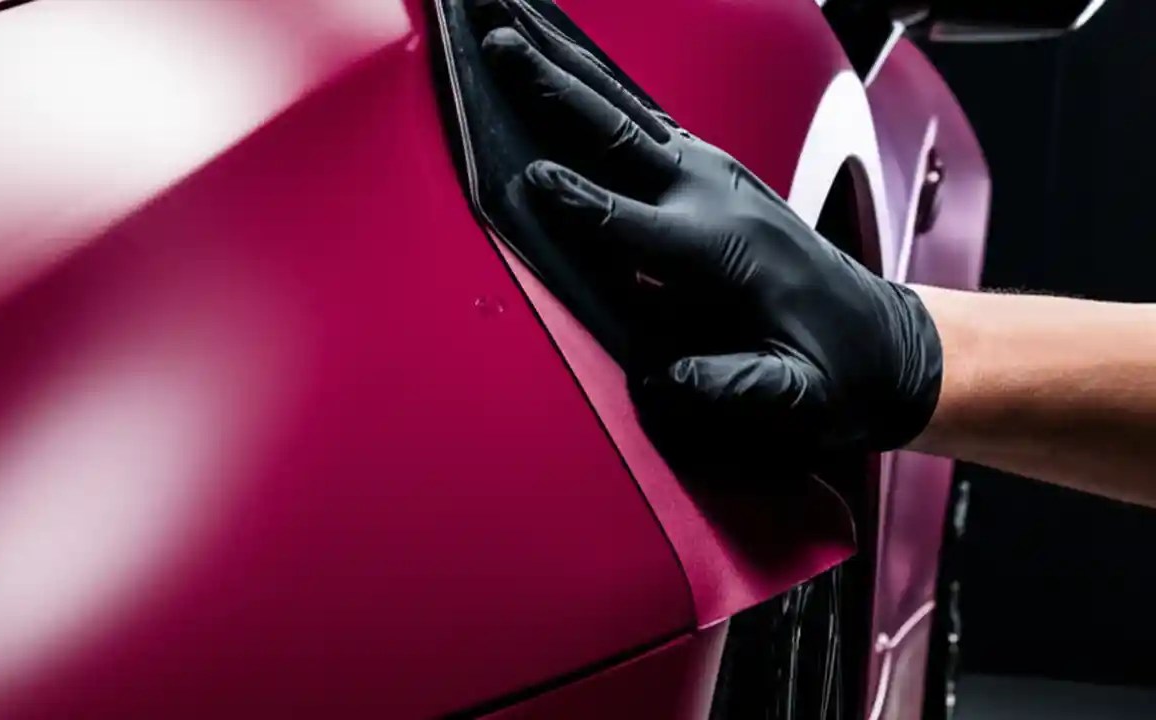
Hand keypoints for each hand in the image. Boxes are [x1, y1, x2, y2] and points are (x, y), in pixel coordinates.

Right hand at [478, 2, 942, 465]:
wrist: (879, 337)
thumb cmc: (830, 365)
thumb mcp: (798, 392)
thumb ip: (740, 385)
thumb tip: (672, 378)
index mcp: (720, 250)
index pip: (629, 221)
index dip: (578, 202)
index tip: (529, 177)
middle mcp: (713, 195)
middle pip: (616, 133)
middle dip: (552, 88)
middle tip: (496, 42)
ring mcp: (713, 173)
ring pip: (621, 107)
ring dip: (563, 62)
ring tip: (510, 19)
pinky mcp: (711, 169)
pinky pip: (639, 115)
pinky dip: (594, 81)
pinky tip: (562, 57)